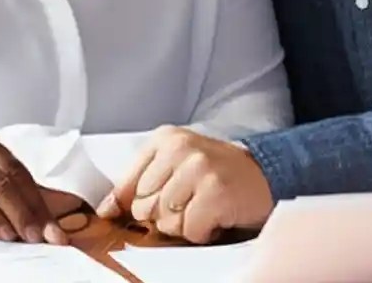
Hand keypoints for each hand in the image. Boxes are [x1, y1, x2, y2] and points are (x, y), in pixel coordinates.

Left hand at [96, 126, 273, 243]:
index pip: (126, 186)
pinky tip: (215, 216)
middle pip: (143, 208)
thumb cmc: (216, 173)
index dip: (130, 207)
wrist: (265, 175)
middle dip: (164, 215)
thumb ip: (141, 183)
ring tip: (203, 208)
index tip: (140, 212)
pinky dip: (203, 232)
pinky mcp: (215, 192)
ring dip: (185, 224)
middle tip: (189, 204)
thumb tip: (107, 209)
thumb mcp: (176, 166)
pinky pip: (190, 230)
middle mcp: (180, 149)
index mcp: (165, 140)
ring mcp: (199, 169)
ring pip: (165, 221)